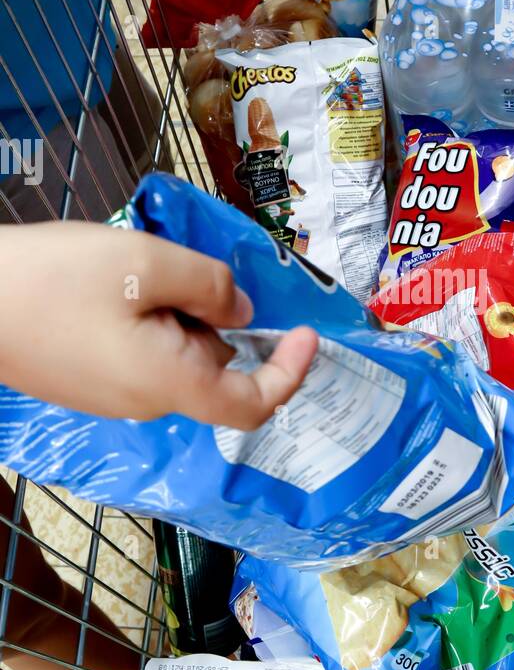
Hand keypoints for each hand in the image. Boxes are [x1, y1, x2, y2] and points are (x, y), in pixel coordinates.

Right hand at [0, 222, 316, 428]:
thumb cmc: (52, 280)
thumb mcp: (145, 264)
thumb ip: (210, 287)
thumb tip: (245, 313)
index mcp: (169, 384)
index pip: (253, 404)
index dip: (290, 373)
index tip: (306, 332)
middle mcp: (146, 404)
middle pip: (213, 369)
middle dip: (216, 319)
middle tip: (177, 267)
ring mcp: (112, 397)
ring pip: (177, 356)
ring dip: (178, 314)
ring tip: (132, 271)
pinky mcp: (87, 383)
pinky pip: (142, 354)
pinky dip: (149, 320)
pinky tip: (110, 286)